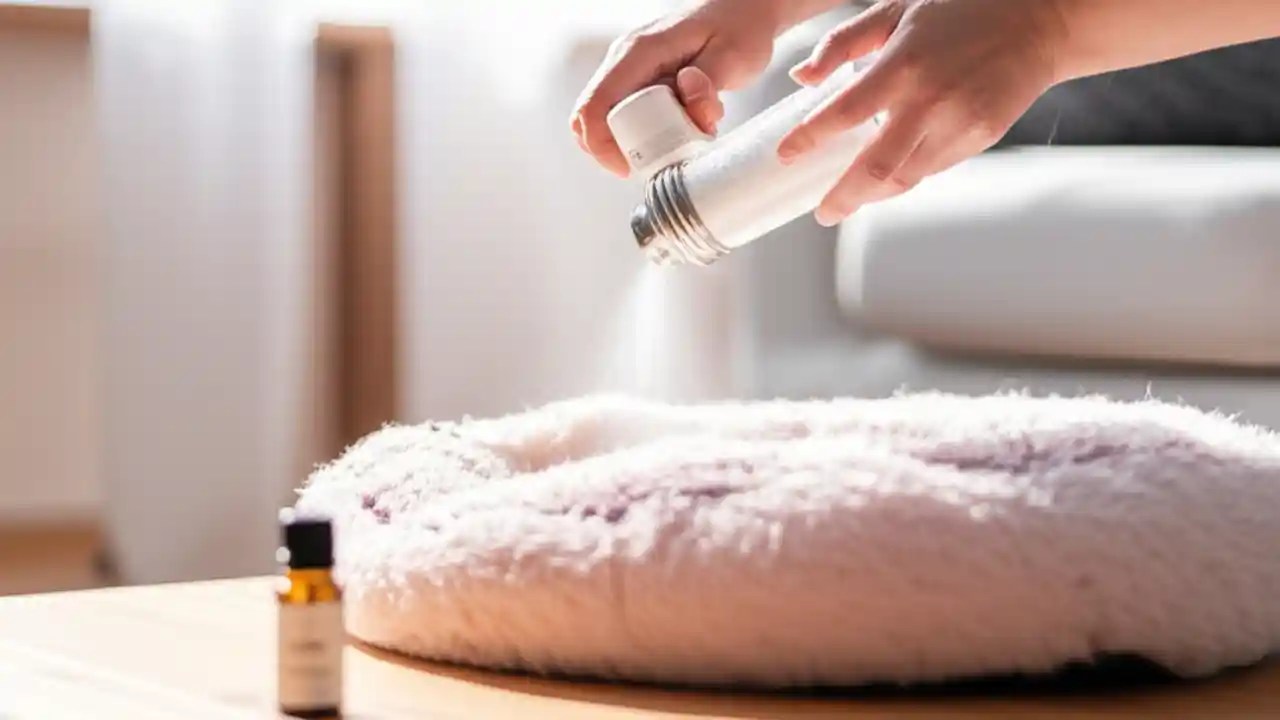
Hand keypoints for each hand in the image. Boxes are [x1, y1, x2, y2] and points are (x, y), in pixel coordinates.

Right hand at [570, 0, 786, 177]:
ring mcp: (628, 70)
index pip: (596, 105)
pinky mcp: (637, 81)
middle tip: (660, 160)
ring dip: (634, 142)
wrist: (741, 11)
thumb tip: (688, 102)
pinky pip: (623, 115)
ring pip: (605, 119)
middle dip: (620, 148)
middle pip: (592, 118)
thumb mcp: (733, 57)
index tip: (629, 168)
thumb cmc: (738, 27)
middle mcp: (624, 59)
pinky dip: (643, 134)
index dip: (602, 145)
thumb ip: (709, 84)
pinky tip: (675, 132)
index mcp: (639, 52)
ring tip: (673, 143)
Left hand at [776, 0, 1067, 225]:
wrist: (1038, 18)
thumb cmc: (959, 9)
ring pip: (905, 178)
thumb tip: (801, 78)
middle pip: (874, 168)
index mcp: (902, 65)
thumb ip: (843, 43)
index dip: (809, 139)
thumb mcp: (895, 11)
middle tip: (823, 213)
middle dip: (842, 198)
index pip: (843, 113)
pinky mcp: (981, 137)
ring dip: (873, 195)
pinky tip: (889, 175)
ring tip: (850, 198)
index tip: (785, 157)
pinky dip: (905, 176)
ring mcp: (959, 124)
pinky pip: (932, 168)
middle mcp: (930, 100)